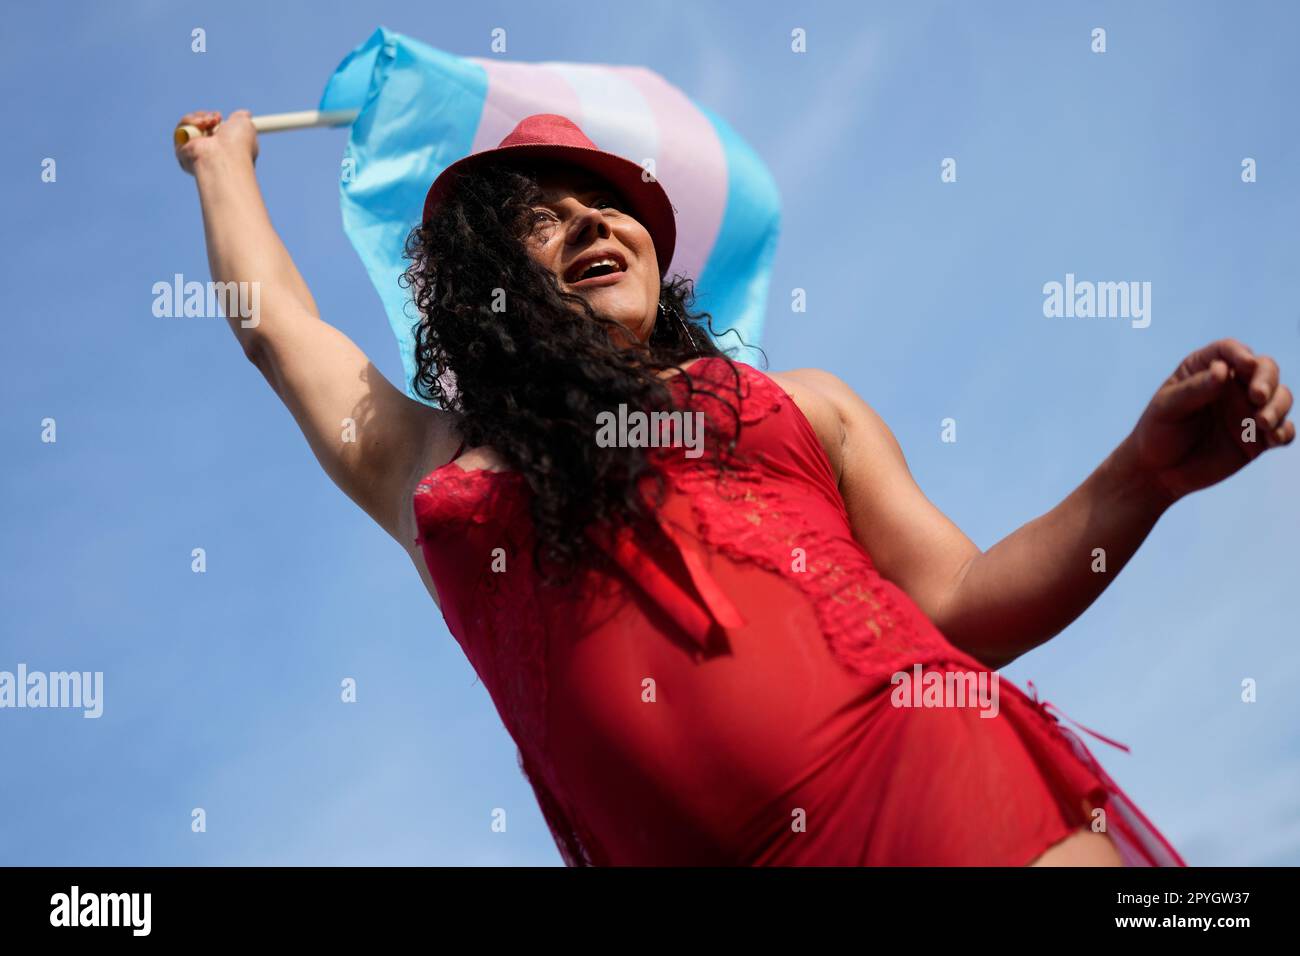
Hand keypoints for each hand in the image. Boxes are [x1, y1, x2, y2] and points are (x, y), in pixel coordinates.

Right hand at [174, 109, 258, 174]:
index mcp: (226, 150)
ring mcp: (195, 153)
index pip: (217, 133)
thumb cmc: (239, 143)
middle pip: (202, 127)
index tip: (221, 115)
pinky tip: (200, 125)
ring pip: (190, 126)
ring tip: (209, 122)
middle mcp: (210, 153)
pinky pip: (180, 130)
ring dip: (199, 118)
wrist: (225, 156)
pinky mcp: (181, 151)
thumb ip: (243, 118)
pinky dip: (189, 122)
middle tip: (216, 118)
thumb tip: (245, 114)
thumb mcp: (246, 125)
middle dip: (207, 117)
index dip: (216, 121)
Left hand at [1128, 338, 1293, 503]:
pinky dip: (1284, 431)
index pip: (1228, 351)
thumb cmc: (1158, 432)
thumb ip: (1194, 390)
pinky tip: (1274, 438)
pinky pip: (1283, 430)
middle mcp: (1233, 385)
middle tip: (1257, 397)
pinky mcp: (1258, 437)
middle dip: (1267, 379)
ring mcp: (1248, 410)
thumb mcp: (1167, 409)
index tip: (1245, 366)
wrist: (1159, 471)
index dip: (1240, 354)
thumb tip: (1222, 370)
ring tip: (1261, 422)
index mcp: (1206, 369)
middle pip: (1264, 368)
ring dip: (1278, 406)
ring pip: (1280, 397)